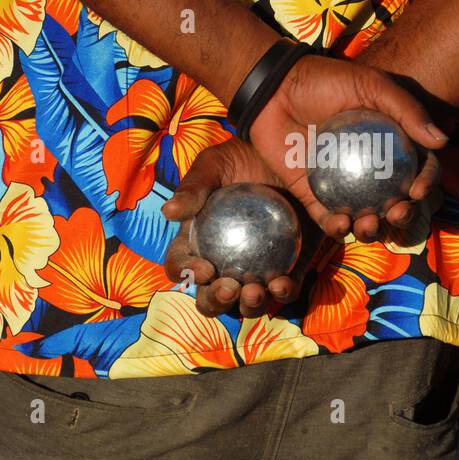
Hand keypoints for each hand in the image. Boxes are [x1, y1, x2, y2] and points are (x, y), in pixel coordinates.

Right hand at [161, 138, 324, 318]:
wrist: (290, 154)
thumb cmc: (243, 158)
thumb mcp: (215, 164)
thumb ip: (193, 187)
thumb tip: (168, 212)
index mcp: (197, 242)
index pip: (181, 265)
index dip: (186, 273)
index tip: (205, 267)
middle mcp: (224, 263)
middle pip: (210, 297)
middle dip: (215, 301)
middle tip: (230, 287)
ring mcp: (256, 270)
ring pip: (246, 304)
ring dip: (248, 305)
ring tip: (256, 291)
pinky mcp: (289, 270)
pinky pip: (284, 291)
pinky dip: (282, 293)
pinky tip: (283, 283)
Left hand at [248, 54, 445, 240]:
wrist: (275, 89)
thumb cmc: (324, 81)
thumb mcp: (371, 85)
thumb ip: (406, 109)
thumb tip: (443, 141)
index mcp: (389, 143)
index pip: (418, 168)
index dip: (426, 183)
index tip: (418, 190)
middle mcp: (368, 168)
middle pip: (395, 200)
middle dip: (403, 216)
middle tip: (397, 214)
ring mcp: (341, 184)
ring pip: (364, 216)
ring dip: (372, 229)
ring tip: (368, 226)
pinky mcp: (312, 194)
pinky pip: (327, 218)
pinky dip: (336, 228)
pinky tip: (341, 225)